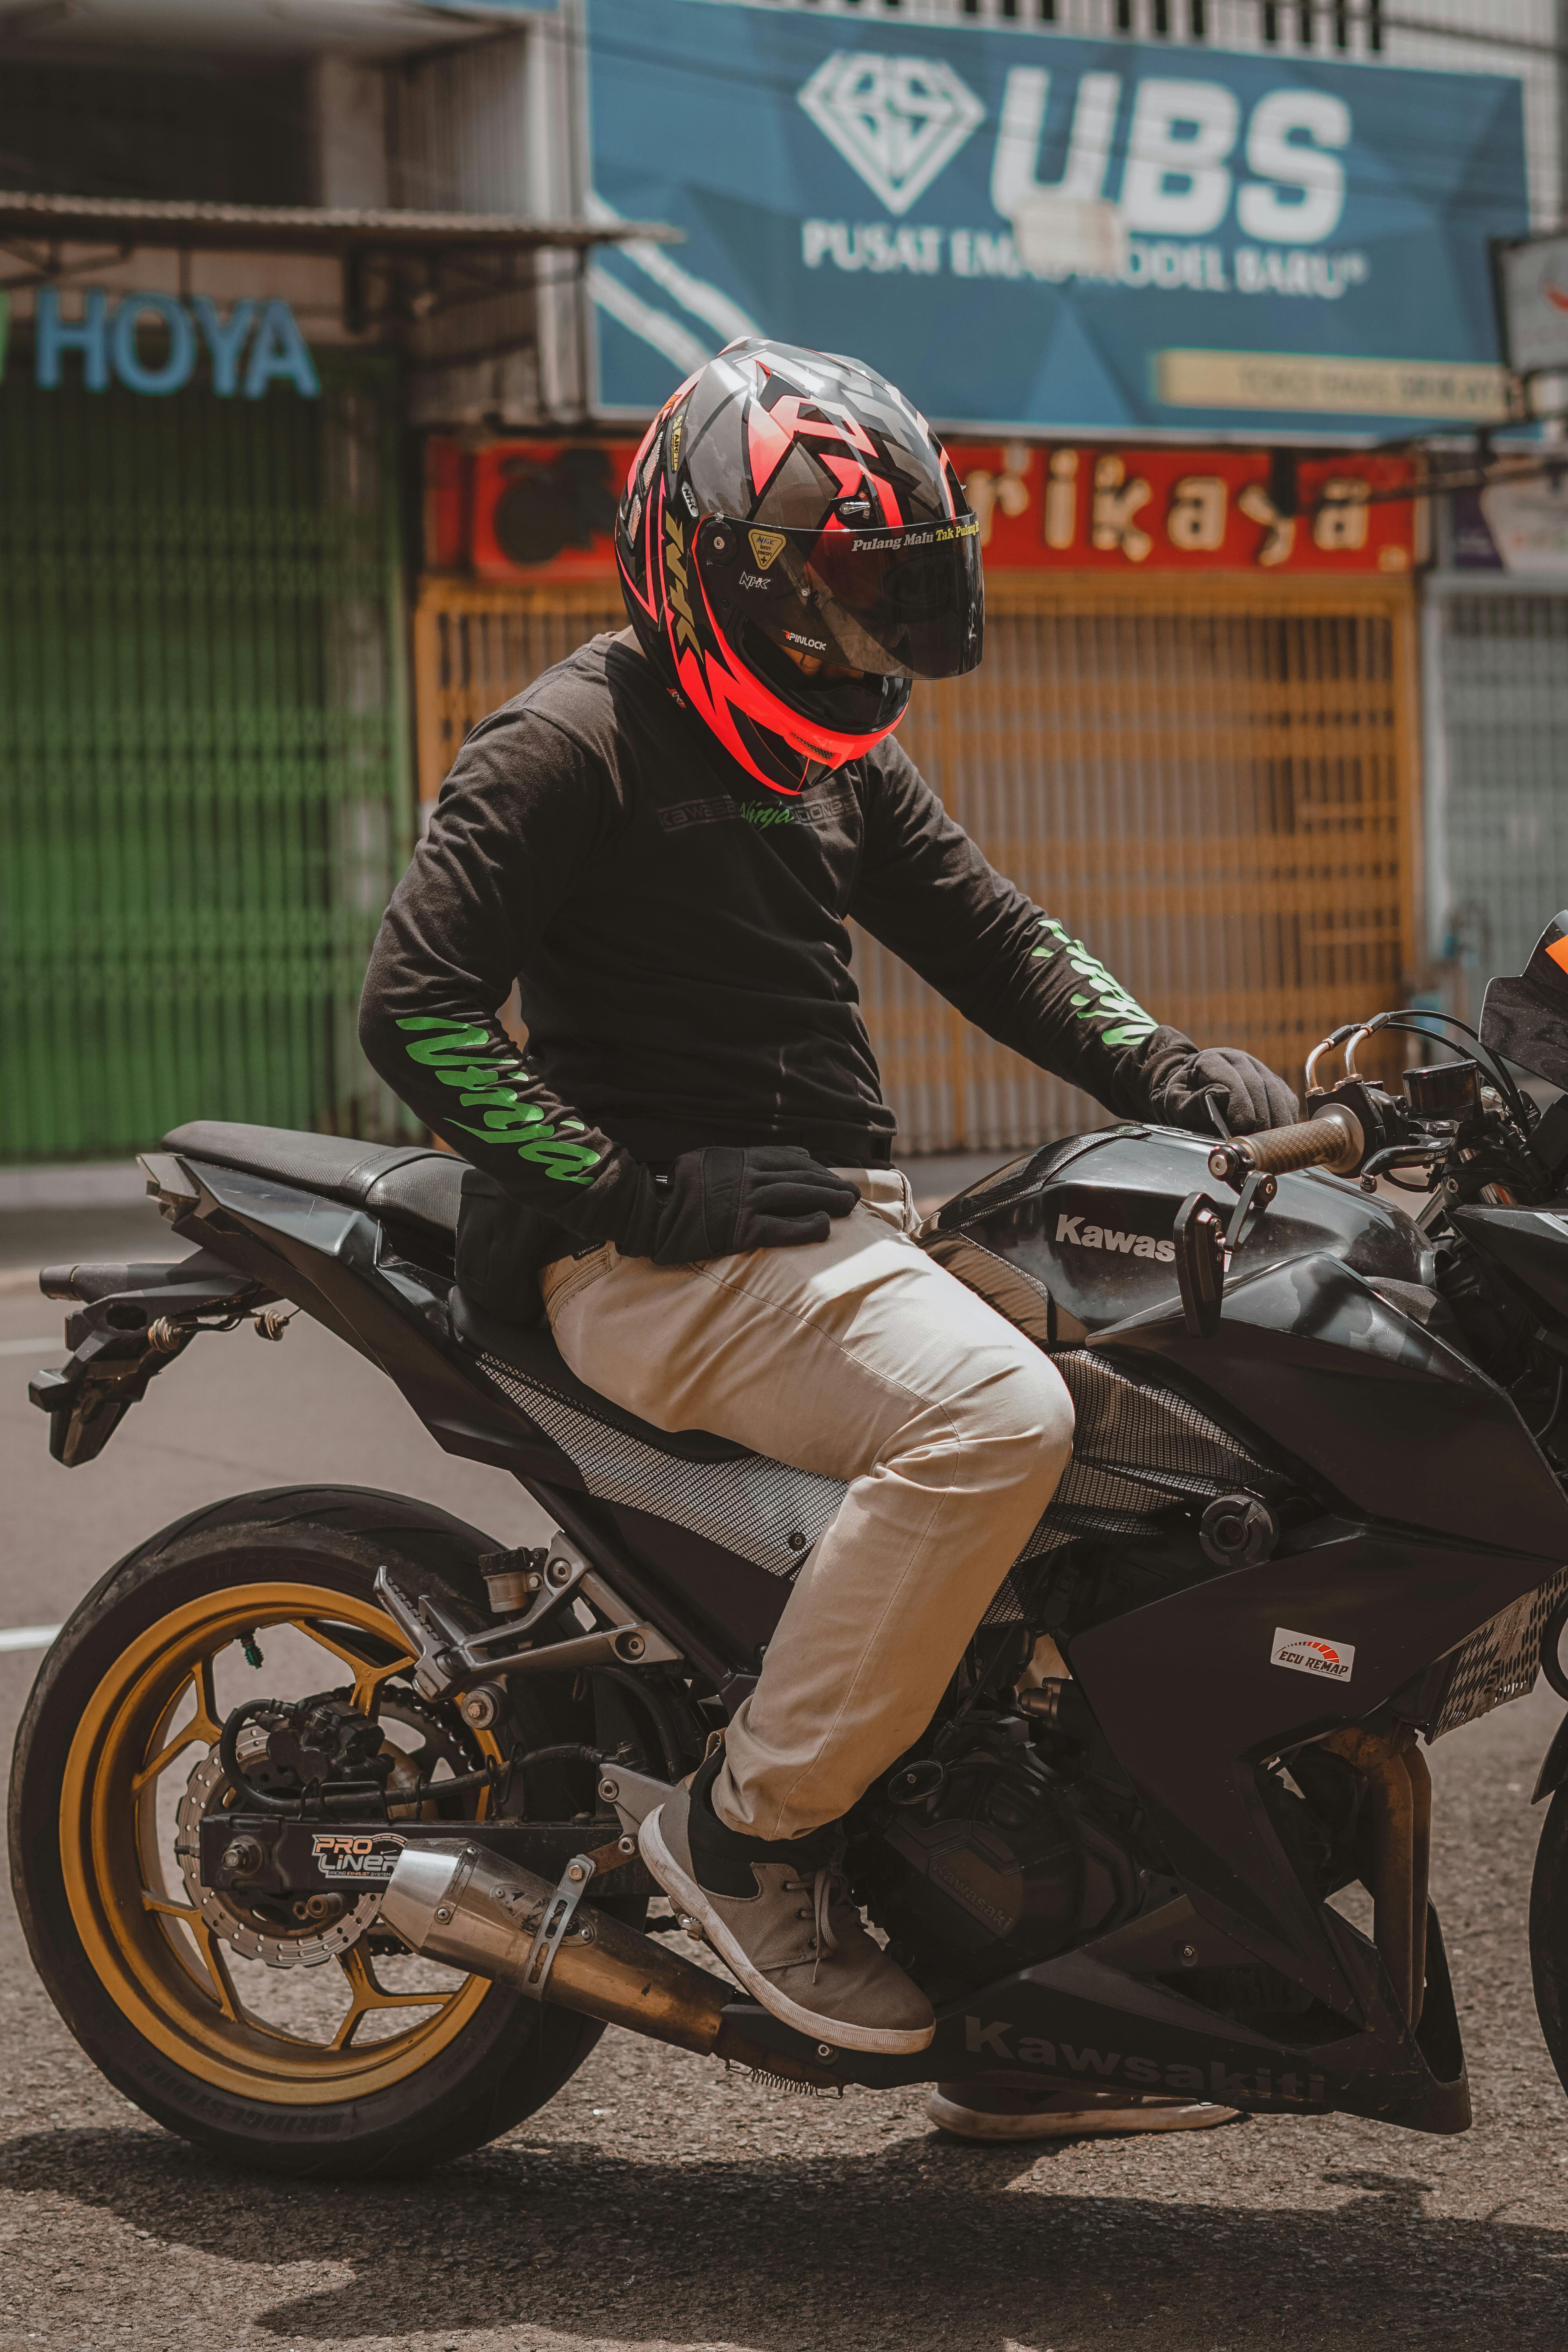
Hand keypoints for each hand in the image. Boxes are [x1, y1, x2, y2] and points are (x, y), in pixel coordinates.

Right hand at [645, 1146, 860, 1265]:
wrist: (652, 1212)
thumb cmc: (678, 1187)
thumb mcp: (709, 1159)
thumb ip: (741, 1158)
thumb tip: (780, 1155)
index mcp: (740, 1158)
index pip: (788, 1158)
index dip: (815, 1167)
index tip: (830, 1175)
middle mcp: (747, 1175)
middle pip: (799, 1175)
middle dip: (829, 1183)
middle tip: (852, 1193)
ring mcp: (746, 1201)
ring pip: (797, 1195)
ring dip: (827, 1199)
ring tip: (848, 1205)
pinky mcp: (742, 1229)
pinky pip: (782, 1227)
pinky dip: (806, 1225)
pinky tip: (823, 1225)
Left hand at [1153, 1046, 1298, 1135]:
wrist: (1194, 1093)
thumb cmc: (1185, 1100)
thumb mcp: (1178, 1103)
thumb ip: (1194, 1102)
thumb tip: (1220, 1095)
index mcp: (1211, 1060)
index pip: (1230, 1078)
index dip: (1239, 1101)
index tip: (1242, 1123)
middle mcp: (1237, 1059)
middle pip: (1257, 1084)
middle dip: (1259, 1114)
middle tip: (1256, 1138)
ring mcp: (1257, 1068)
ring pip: (1275, 1090)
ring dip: (1275, 1117)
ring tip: (1269, 1140)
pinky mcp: (1272, 1082)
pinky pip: (1285, 1098)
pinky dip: (1285, 1116)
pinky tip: (1279, 1133)